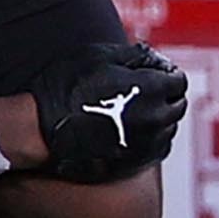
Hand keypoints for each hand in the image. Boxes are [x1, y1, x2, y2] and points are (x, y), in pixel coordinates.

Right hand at [29, 42, 188, 179]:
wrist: (40, 130)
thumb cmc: (63, 90)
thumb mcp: (96, 57)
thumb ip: (133, 54)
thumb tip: (153, 59)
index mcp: (151, 90)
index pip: (178, 80)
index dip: (165, 73)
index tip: (152, 73)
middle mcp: (156, 118)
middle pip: (177, 104)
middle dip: (165, 95)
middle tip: (144, 91)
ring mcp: (148, 143)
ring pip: (168, 127)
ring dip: (158, 117)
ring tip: (133, 110)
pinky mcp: (137, 162)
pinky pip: (157, 148)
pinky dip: (150, 137)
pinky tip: (130, 129)